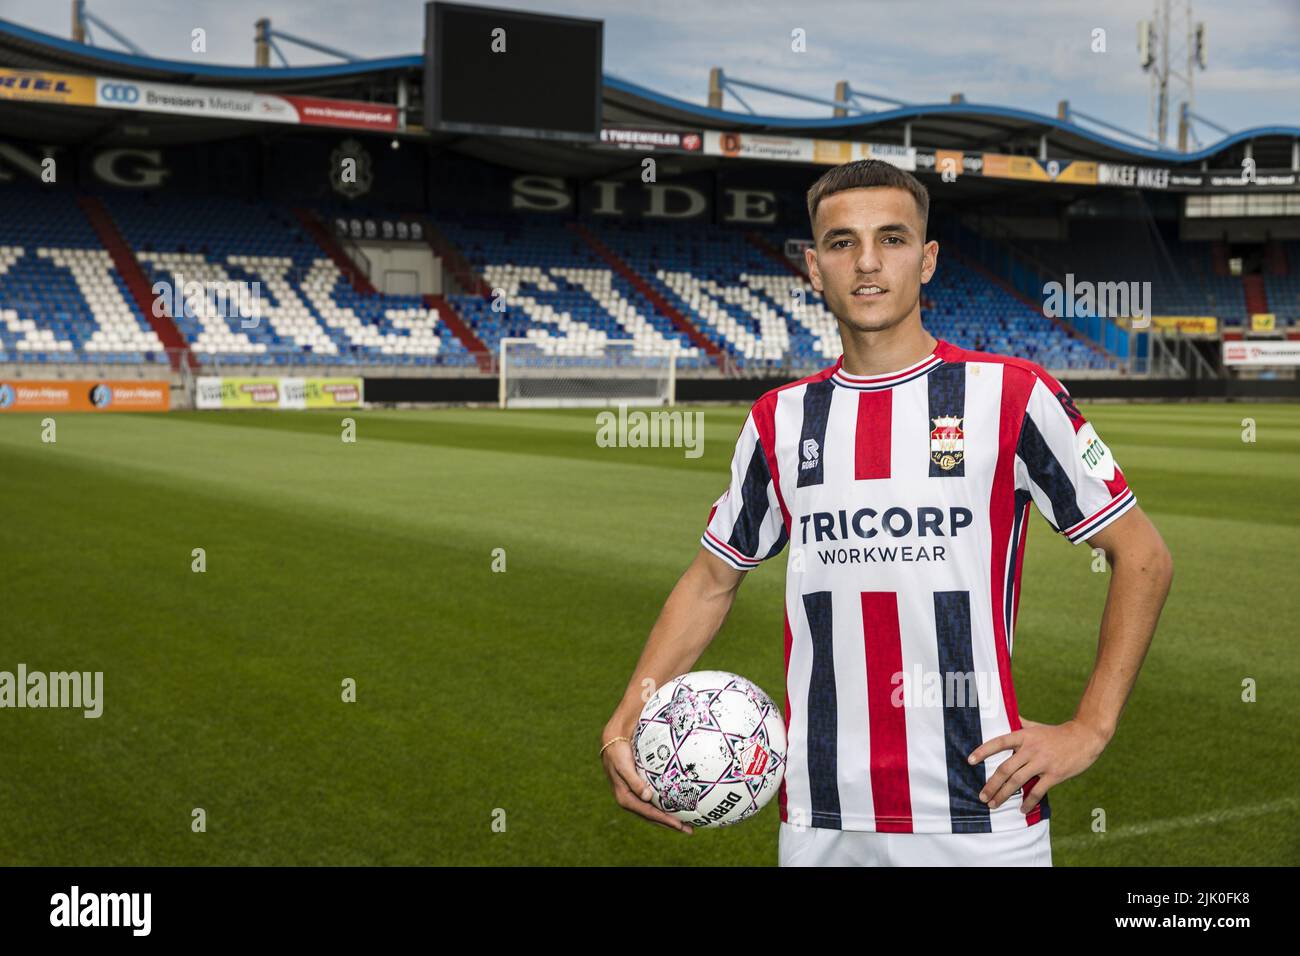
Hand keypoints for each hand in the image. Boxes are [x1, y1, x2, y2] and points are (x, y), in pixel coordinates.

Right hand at [601, 733, 693, 834]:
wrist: (612, 743)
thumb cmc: (618, 754)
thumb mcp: (624, 767)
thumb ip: (634, 782)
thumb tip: (647, 797)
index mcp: (625, 799)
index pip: (648, 813)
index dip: (664, 820)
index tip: (679, 825)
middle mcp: (631, 801)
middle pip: (653, 817)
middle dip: (671, 824)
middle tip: (689, 830)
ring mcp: (635, 796)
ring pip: (655, 811)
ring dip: (670, 818)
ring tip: (687, 823)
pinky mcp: (639, 790)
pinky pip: (655, 801)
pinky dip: (666, 806)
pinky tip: (677, 805)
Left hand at [966, 717, 1108, 813]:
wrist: (1084, 737)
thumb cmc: (1057, 733)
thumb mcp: (1036, 726)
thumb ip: (1020, 723)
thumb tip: (1006, 715)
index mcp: (1024, 736)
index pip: (998, 742)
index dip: (983, 751)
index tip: (970, 761)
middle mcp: (1030, 749)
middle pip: (1005, 768)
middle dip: (991, 784)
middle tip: (982, 796)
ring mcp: (1042, 762)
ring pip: (1017, 781)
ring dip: (1003, 795)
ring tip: (994, 804)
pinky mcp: (1055, 774)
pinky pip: (1038, 791)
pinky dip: (1028, 802)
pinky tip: (1021, 809)